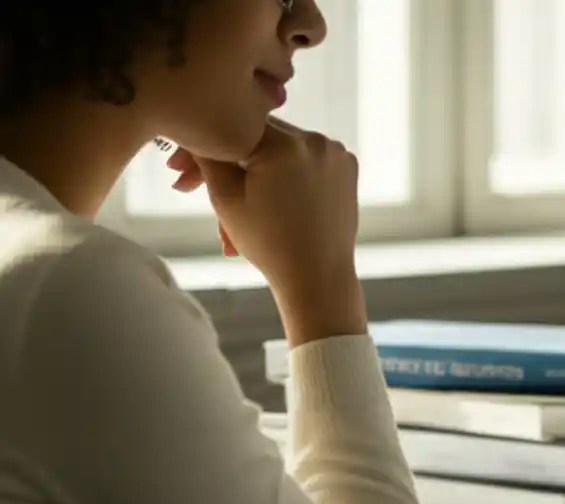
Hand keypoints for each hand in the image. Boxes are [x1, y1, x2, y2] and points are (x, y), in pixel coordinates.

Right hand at [169, 118, 367, 345]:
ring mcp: (335, 152)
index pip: (233, 127)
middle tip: (187, 184)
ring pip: (280, 149)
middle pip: (258, 137)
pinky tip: (266, 198)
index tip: (177, 169)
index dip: (204, 145)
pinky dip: (285, 174)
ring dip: (254, 170)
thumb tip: (195, 128)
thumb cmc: (268, 244)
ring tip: (231, 207)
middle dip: (226, 160)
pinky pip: (305, 159)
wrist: (318, 277)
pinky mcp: (347, 166)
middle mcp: (315, 140)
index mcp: (284, 144)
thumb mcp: (225, 198)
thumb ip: (207, 156)